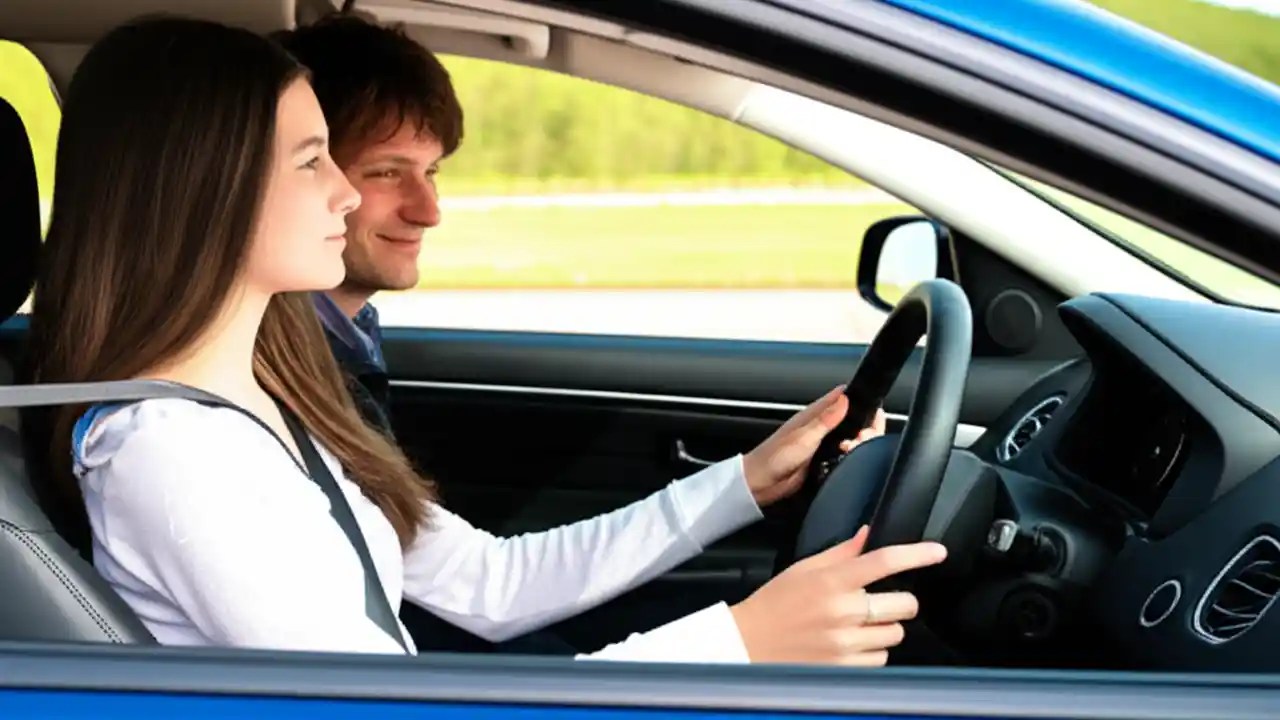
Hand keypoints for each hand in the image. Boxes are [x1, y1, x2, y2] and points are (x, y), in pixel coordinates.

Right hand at [729, 526, 946, 665]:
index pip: (884, 561)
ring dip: (884, 628)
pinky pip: (882, 658)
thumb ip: (841, 553)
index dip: (917, 554)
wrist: (746, 644)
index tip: (938, 552)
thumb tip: (868, 535)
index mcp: (832, 581)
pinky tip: (852, 644)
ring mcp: (846, 643)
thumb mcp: (803, 569)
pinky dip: (873, 651)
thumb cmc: (774, 604)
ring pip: (895, 633)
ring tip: (859, 625)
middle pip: (904, 604)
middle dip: (899, 601)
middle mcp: (843, 611)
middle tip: (881, 601)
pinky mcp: (846, 668)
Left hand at [741, 386, 884, 507]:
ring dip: (857, 441)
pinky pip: (842, 454)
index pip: (840, 398)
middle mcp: (818, 427)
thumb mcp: (803, 436)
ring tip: (857, 447)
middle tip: (863, 436)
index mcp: (813, 415)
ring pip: (848, 436)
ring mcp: (821, 443)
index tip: (873, 408)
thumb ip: (825, 419)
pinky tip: (854, 459)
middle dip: (863, 425)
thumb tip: (844, 399)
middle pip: (850, 419)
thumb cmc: (774, 457)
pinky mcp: (822, 460)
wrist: (761, 483)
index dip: (857, 398)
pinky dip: (850, 455)